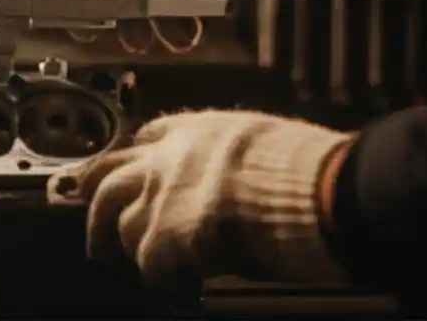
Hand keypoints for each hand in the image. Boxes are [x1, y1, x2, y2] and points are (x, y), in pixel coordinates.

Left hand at [47, 110, 350, 285]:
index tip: (129, 178)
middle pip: (107, 179)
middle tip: (98, 242)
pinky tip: (184, 297)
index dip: (135, 162)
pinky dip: (168, 287)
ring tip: (154, 274)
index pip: (144, 138)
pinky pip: (151, 268)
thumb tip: (223, 192)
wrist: (330, 193)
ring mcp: (163, 195)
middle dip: (96, 210)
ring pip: (123, 226)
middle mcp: (170, 157)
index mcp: (199, 130)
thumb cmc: (319, 175)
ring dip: (138, 254)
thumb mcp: (266, 146)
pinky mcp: (168, 236)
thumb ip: (229, 163)